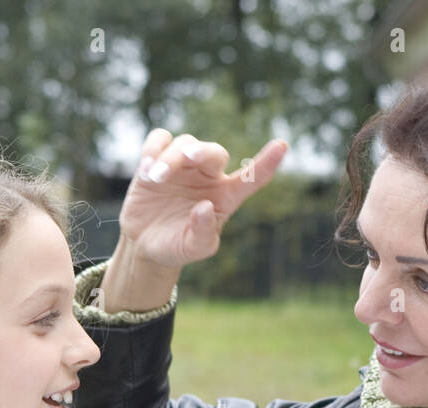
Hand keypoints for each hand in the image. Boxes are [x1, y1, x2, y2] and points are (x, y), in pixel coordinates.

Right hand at [119, 130, 288, 268]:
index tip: (282, 145)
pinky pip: (160, 139)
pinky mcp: (158, 159)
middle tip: (188, 158)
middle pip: (213, 152)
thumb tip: (205, 208)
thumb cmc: (176, 247)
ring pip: (184, 143)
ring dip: (170, 157)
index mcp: (226, 196)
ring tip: (155, 179)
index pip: (251, 177)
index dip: (267, 162)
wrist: (145, 243)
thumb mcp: (192, 249)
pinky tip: (147, 169)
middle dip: (201, 152)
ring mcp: (184, 166)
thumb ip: (203, 233)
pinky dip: (153, 148)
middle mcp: (208, 176)